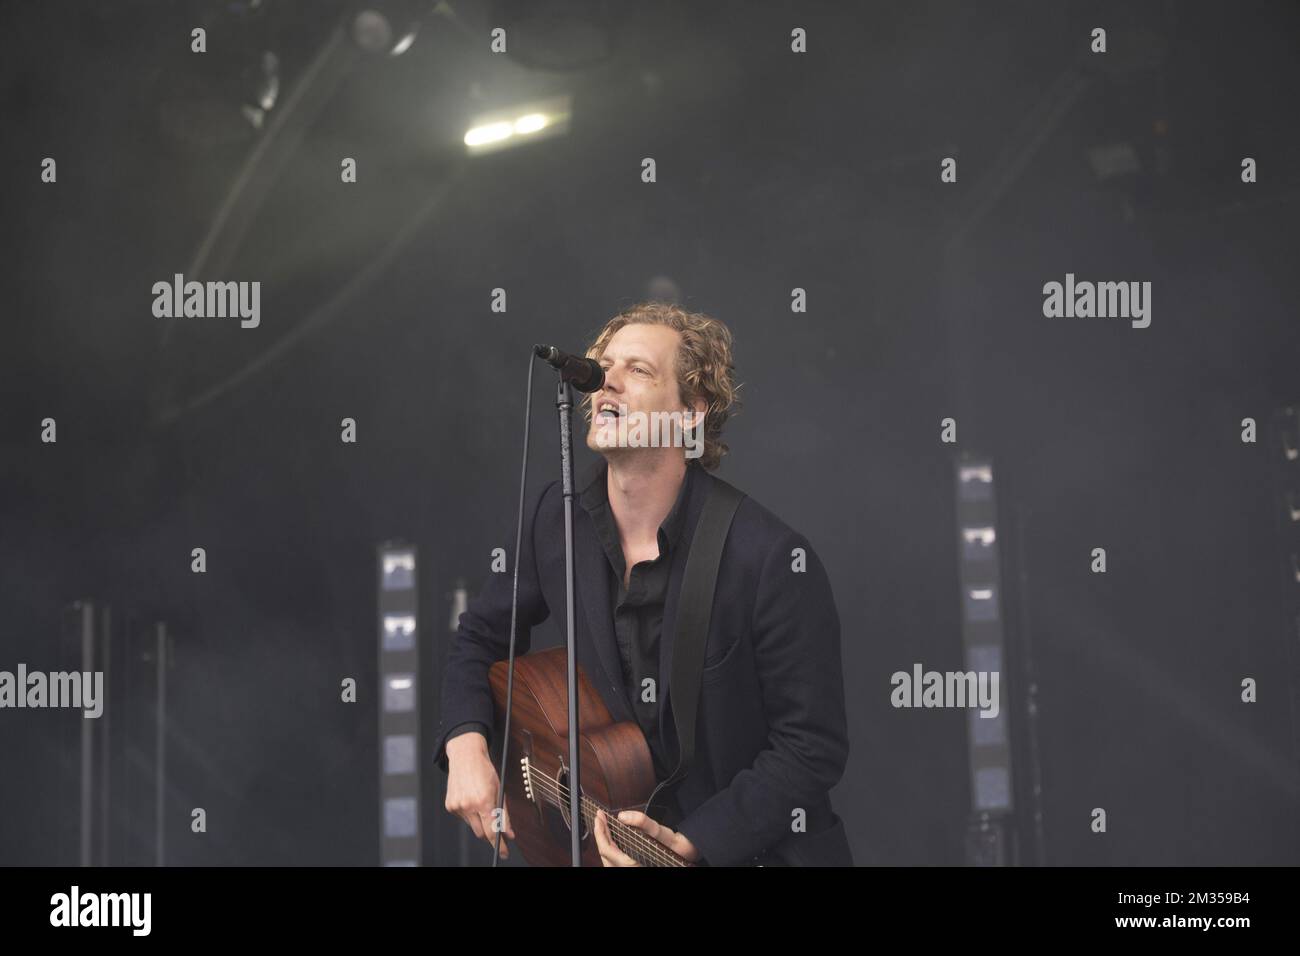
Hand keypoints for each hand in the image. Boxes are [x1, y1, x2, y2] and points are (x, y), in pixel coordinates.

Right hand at [444, 733, 514, 858]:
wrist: (465, 756)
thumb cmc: (484, 770)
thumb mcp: (499, 790)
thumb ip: (505, 814)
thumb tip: (509, 833)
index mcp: (483, 801)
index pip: (492, 832)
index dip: (499, 845)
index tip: (503, 853)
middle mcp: (468, 805)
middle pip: (481, 833)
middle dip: (489, 831)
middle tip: (495, 824)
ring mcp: (457, 806)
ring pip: (472, 826)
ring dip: (479, 820)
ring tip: (480, 801)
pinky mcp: (450, 806)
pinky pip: (463, 818)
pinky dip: (469, 813)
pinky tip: (470, 798)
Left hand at [593, 808, 699, 865]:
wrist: (682, 857)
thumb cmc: (671, 848)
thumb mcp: (659, 832)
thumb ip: (643, 823)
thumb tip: (622, 816)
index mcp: (629, 864)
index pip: (606, 849)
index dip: (600, 832)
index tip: (599, 817)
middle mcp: (626, 869)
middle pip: (604, 853)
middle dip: (600, 834)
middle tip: (600, 818)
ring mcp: (627, 869)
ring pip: (608, 858)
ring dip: (605, 840)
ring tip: (604, 825)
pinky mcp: (630, 867)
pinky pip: (613, 859)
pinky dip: (611, 847)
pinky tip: (613, 838)